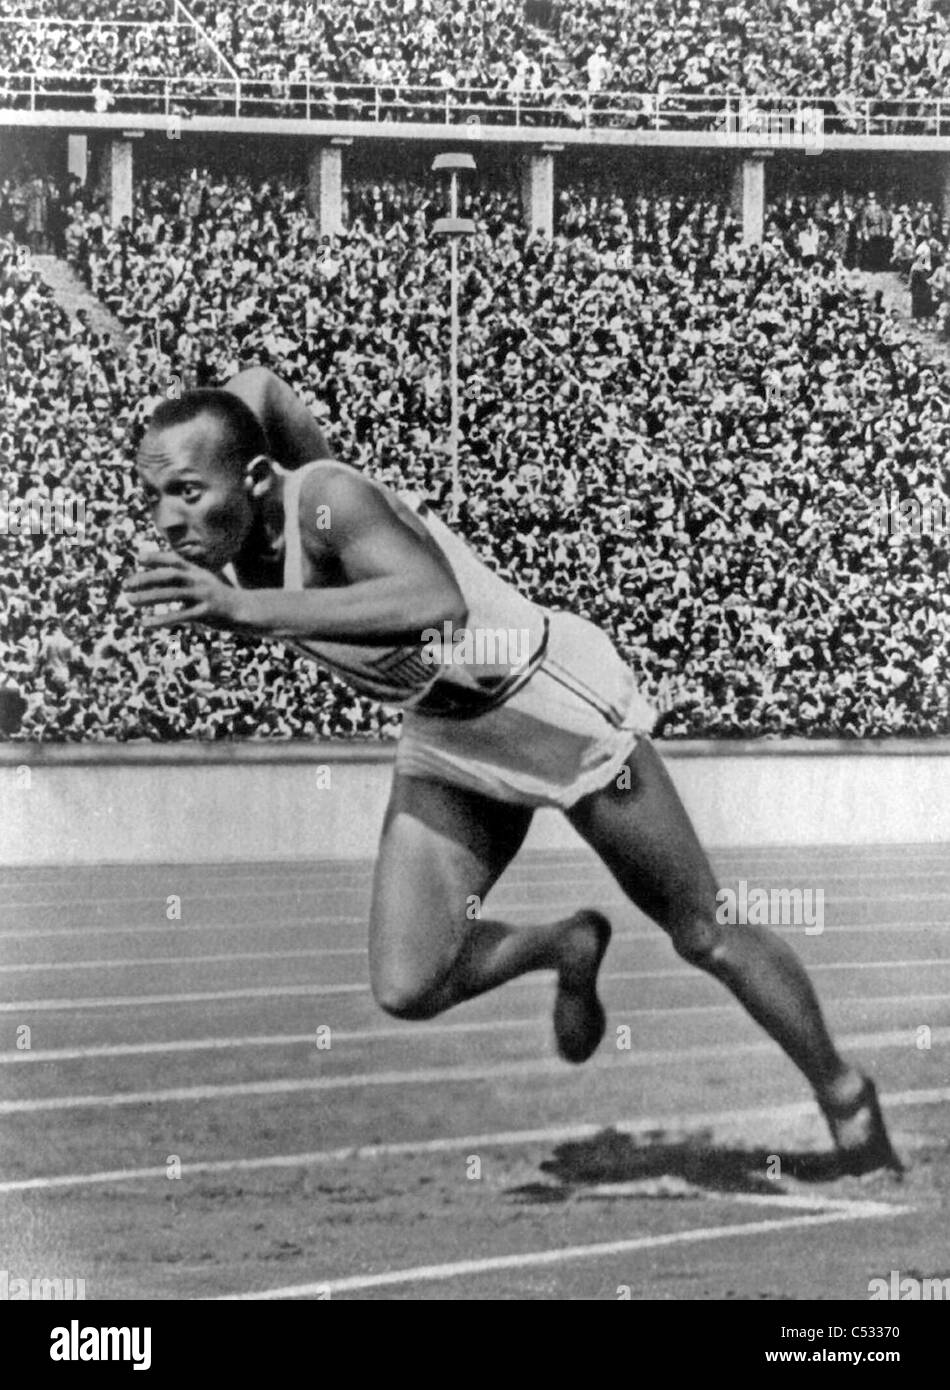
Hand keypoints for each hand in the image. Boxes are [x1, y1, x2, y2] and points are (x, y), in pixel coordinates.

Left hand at [123, 550, 244, 630]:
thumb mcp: (203, 583)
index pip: (175, 559)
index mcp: (198, 571)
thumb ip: (184, 578)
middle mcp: (200, 580)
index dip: (157, 557)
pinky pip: (181, 616)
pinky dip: (162, 619)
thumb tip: (159, 575)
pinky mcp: (207, 613)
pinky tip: (146, 623)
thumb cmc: (219, 598)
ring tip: (130, 601)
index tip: (139, 558)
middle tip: (126, 585)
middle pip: (170, 575)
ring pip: (172, 594)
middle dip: (146, 578)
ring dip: (148, 597)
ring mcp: (204, 595)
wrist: (246, 610)